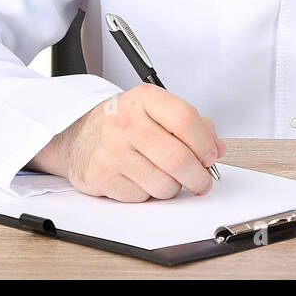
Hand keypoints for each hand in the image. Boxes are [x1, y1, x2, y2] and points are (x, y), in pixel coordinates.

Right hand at [28, 84, 226, 201]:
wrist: (78, 134)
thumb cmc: (124, 122)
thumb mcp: (158, 110)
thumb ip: (193, 124)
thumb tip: (217, 148)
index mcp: (144, 99)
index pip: (186, 120)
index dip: (205, 143)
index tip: (210, 155)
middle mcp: (126, 123)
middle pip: (178, 158)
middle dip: (198, 176)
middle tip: (201, 180)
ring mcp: (111, 151)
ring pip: (163, 184)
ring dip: (173, 187)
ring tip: (166, 177)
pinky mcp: (100, 176)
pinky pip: (141, 197)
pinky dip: (148, 194)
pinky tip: (141, 179)